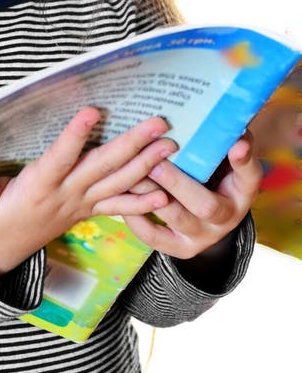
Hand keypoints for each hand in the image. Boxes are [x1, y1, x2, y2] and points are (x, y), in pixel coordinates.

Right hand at [0, 108, 176, 282]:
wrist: (1, 254)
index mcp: (39, 187)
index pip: (59, 158)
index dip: (75, 136)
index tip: (93, 110)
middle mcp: (66, 195)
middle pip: (103, 168)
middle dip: (132, 145)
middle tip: (159, 125)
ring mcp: (80, 205)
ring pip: (117, 183)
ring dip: (146, 165)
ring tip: (171, 147)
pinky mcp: (86, 211)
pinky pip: (119, 207)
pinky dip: (142, 201)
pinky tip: (165, 192)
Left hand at [123, 130, 262, 258]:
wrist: (208, 209)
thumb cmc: (213, 170)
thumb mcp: (225, 155)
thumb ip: (225, 140)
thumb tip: (228, 124)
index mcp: (243, 190)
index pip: (249, 175)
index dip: (243, 161)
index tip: (235, 145)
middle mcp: (226, 218)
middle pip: (205, 205)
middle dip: (178, 183)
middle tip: (155, 163)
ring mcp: (203, 236)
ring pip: (177, 219)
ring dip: (152, 196)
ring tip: (132, 176)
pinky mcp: (179, 247)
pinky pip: (155, 237)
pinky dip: (137, 218)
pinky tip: (123, 196)